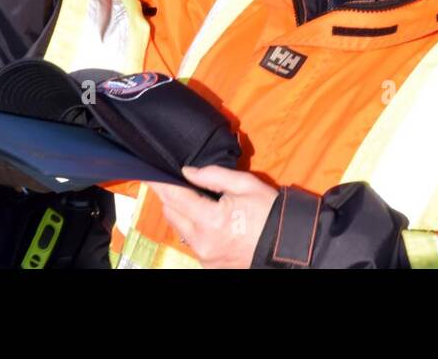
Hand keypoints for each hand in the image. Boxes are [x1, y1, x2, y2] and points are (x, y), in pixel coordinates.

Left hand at [150, 166, 277, 268]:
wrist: (286, 245)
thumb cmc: (268, 211)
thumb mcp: (245, 184)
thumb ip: (213, 176)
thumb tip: (187, 172)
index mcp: (210, 220)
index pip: (175, 197)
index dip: (160, 184)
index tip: (150, 174)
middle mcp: (202, 242)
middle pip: (172, 214)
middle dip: (170, 197)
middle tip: (175, 183)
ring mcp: (204, 256)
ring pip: (179, 229)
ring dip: (181, 213)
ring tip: (193, 200)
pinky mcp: (209, 265)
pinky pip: (191, 241)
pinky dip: (193, 228)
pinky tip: (205, 218)